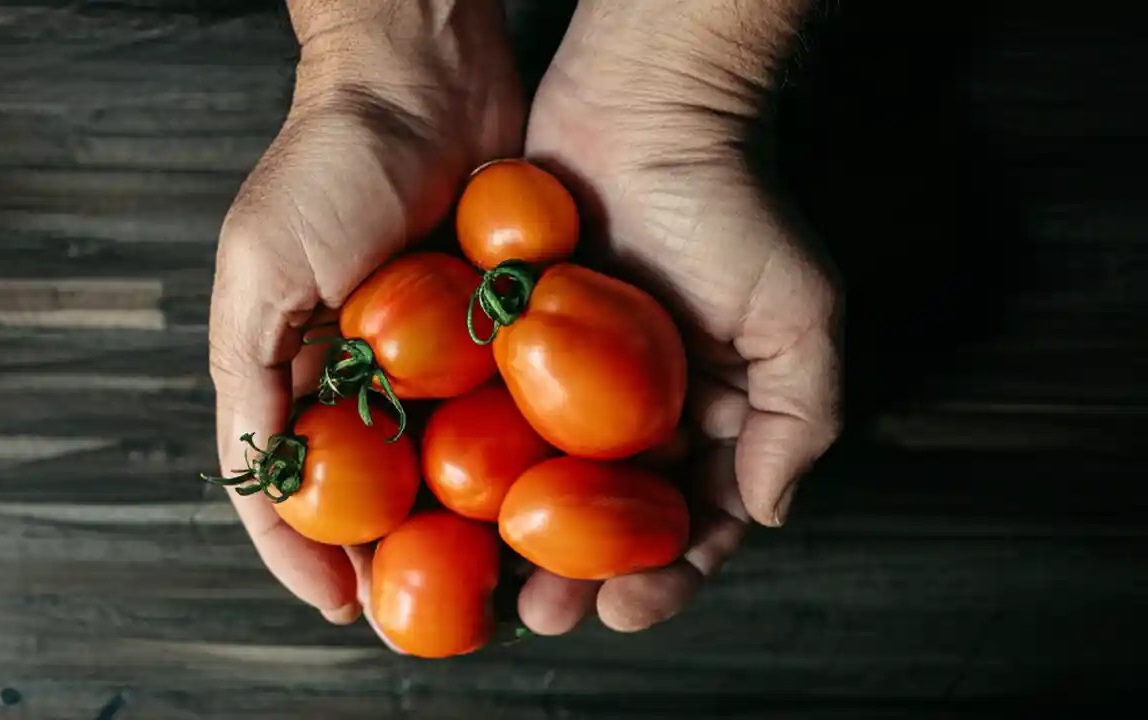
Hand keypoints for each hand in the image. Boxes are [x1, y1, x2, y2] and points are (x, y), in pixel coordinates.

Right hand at [208, 0, 520, 625]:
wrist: (424, 82)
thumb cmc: (328, 164)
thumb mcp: (262, 270)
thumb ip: (249, 375)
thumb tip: (261, 480)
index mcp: (300, 369)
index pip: (295, 485)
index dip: (310, 553)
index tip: (340, 605)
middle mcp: (368, 374)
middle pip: (379, 490)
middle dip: (397, 556)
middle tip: (424, 616)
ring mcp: (439, 357)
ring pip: (449, 462)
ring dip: (464, 523)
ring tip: (490, 578)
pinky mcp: (502, 331)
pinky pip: (512, 406)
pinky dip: (521, 455)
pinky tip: (544, 498)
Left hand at [516, 0, 840, 633]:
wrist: (645, 107)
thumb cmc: (731, 205)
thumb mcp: (798, 314)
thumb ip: (801, 418)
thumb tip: (768, 512)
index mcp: (707, 414)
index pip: (690, 516)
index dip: (667, 572)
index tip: (631, 608)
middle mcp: (637, 408)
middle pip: (605, 516)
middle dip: (581, 576)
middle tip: (548, 612)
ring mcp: (568, 380)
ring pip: (541, 482)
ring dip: (520, 540)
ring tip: (495, 581)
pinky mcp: (510, 343)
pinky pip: (490, 415)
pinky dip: (473, 463)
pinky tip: (452, 502)